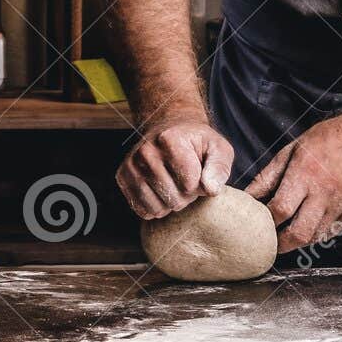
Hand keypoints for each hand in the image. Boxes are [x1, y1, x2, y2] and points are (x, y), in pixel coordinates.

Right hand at [116, 114, 234, 219]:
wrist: (168, 130)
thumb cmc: (197, 143)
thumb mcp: (218, 149)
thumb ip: (219, 168)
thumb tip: (211, 189)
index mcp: (170, 139)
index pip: (191, 184)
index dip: (201, 184)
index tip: (199, 170)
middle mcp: (146, 151)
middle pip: (175, 199)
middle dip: (186, 195)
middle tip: (186, 178)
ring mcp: (131, 165)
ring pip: (158, 209)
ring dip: (171, 202)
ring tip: (174, 183)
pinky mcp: (122, 177)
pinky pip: (142, 211)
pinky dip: (156, 207)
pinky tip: (160, 190)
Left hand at [246, 109, 341, 254]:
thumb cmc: (330, 138)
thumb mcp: (293, 149)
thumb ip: (268, 176)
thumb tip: (248, 196)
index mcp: (305, 173)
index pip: (279, 209)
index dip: (265, 220)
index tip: (258, 222)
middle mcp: (324, 192)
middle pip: (299, 234)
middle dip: (281, 244)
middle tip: (270, 243)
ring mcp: (341, 204)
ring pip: (315, 238)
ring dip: (298, 241)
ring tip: (286, 236)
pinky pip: (331, 233)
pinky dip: (317, 234)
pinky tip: (308, 227)